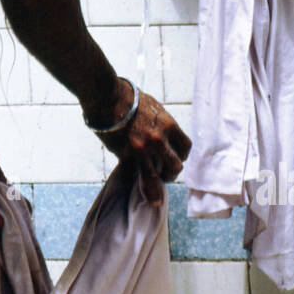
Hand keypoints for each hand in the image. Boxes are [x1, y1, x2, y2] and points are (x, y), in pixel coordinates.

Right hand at [93, 80, 190, 207]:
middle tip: (166, 173)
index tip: (176, 157)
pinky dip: (141, 187)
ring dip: (158, 184)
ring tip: (156, 190)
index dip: (182, 155)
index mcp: (169, 125)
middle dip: (172, 171)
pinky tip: (146, 196)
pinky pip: (136, 176)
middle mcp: (159, 140)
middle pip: (176, 165)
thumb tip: (161, 134)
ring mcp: (142, 150)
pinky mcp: (126, 156)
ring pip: (158, 176)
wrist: (107, 97)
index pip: (186, 147)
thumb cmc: (129, 96)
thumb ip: (160, 123)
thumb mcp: (153, 107)